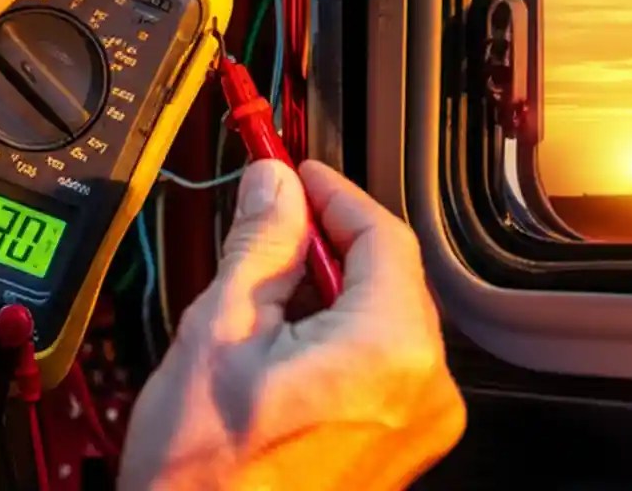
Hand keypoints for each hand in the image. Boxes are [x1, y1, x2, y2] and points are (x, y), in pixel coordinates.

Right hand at [119, 160, 465, 489]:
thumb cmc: (207, 477)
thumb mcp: (219, 335)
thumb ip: (261, 246)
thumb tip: (274, 188)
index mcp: (389, 351)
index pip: (381, 234)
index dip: (333, 192)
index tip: (295, 171)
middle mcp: (424, 387)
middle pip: (389, 274)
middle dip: (330, 240)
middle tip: (274, 216)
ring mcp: (419, 422)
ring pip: (385, 315)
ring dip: (331, 286)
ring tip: (266, 286)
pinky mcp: (401, 444)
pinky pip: (383, 360)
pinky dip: (340, 332)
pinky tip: (288, 335)